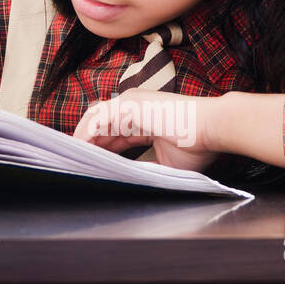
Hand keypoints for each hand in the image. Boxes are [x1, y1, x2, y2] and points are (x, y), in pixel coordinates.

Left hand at [72, 89, 222, 172]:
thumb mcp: (166, 162)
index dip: (99, 150)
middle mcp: (134, 107)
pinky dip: (85, 135)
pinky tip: (78, 150)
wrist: (212, 128)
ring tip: (72, 160)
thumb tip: (129, 181)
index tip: (88, 167)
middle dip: (86, 146)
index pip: (112, 135)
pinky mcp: (128, 104)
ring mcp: (130, 102)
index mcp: (144, 118)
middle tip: (73, 165)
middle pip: (100, 126)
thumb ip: (145, 167)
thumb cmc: (198, 144)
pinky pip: (97, 119)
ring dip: (82, 141)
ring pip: (94, 120)